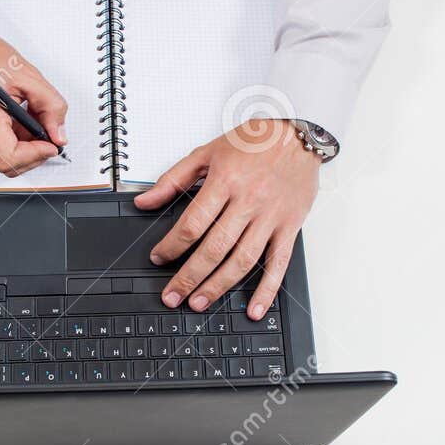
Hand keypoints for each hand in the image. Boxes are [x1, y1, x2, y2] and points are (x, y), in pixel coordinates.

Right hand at [0, 20, 67, 176]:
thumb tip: (58, 135)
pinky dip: (6, 138)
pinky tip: (10, 117)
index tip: (50, 145)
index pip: (9, 158)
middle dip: (30, 152)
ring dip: (19, 145)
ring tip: (25, 119)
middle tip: (44, 134)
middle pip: (5, 163)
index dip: (35, 155)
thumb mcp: (28, 74)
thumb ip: (50, 107)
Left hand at [134, 120, 321, 319]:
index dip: (171, 246)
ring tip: (199, 302)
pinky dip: (266, 289)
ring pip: (242, 260)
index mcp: (225, 182)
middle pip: (215, 248)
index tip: (159, 259)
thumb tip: (144, 201)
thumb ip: (173, 179)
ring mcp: (270, 217)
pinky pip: (278, 263)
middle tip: (173, 296)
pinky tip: (253, 309)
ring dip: (219, 286)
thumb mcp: (207, 152)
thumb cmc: (255, 141)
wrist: (299, 135)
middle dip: (190, 277)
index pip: (192, 224)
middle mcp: (248, 202)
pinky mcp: (289, 227)